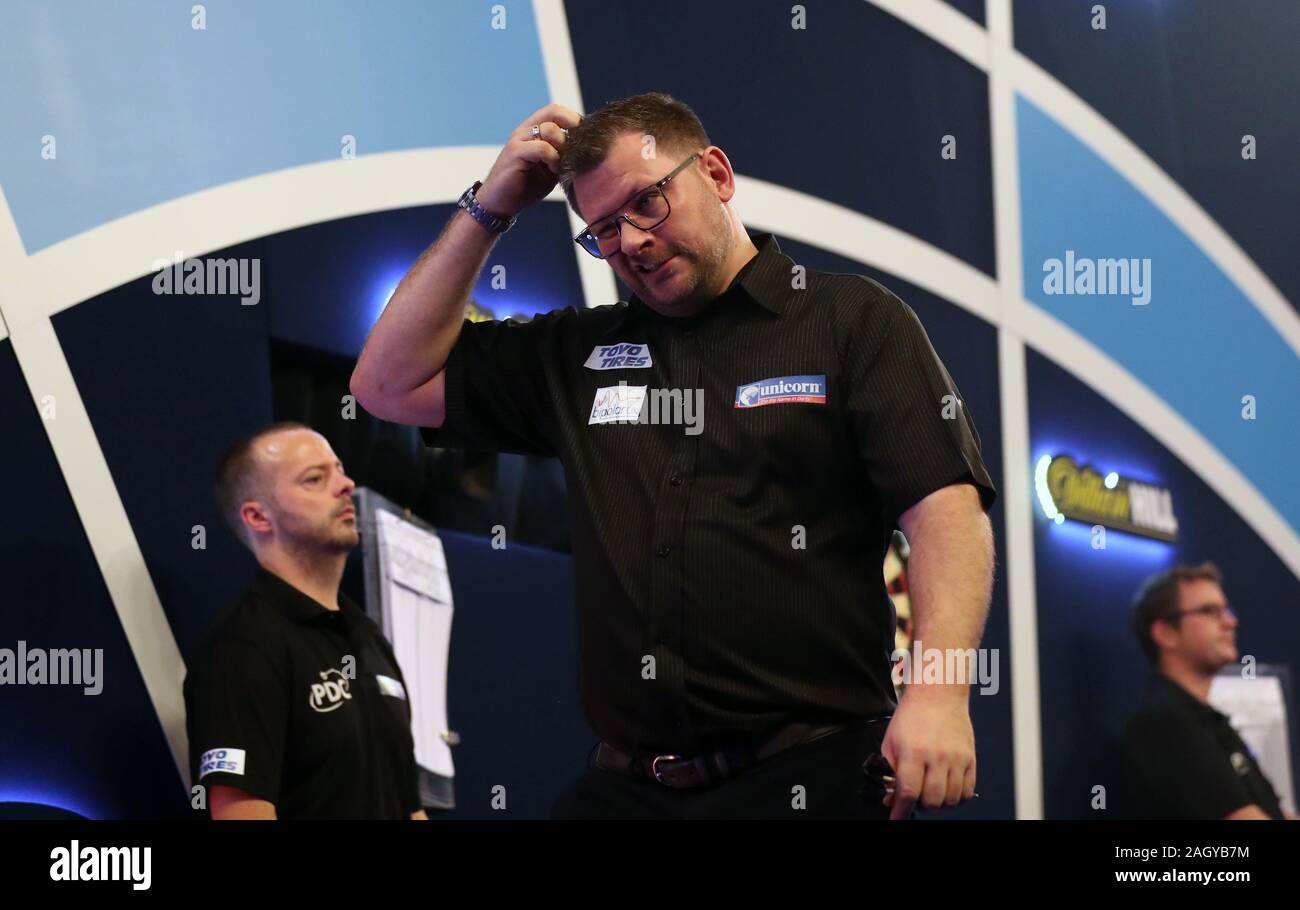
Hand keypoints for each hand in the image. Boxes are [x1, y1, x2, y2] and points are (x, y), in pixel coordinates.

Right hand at [475, 103, 582, 218]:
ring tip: (562, 165)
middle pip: (554, 112)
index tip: (585, 139)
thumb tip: (587, 149)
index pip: (556, 111)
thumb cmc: (525, 187)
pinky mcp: (514, 152)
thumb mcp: (551, 169)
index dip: (574, 120)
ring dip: (563, 147)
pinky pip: (542, 148)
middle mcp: (524, 130)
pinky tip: (554, 171)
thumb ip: (563, 156)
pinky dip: (553, 159)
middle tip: (579, 148)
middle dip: (572, 127)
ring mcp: (518, 139)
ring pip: (550, 129)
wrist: (499, 204)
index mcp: (532, 131)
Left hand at [879, 688, 975, 819]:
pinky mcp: (970, 759)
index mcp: (913, 752)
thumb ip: (890, 771)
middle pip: (931, 801)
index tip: (897, 819)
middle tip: (914, 799)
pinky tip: (946, 793)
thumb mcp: (891, 742)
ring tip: (929, 795)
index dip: (901, 811)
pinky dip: (956, 800)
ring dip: (938, 805)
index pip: (908, 792)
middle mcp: (937, 757)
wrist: (938, 695)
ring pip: (950, 800)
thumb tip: (891, 798)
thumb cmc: (912, 716)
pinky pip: (967, 792)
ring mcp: (956, 759)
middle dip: (919, 806)